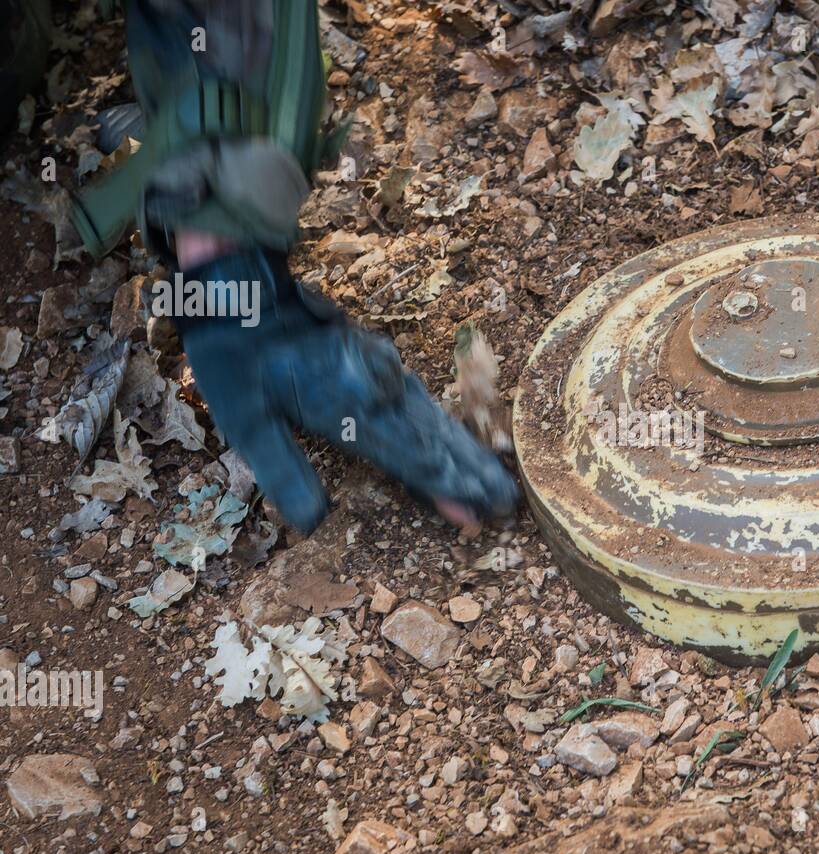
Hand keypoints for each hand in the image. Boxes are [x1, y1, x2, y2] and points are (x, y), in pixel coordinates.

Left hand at [171, 247, 517, 532]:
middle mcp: (378, 390)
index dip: (446, 487)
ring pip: (434, 420)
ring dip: (466, 452)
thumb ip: (284, 473)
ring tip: (497, 480)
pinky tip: (457, 440)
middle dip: (471, 474)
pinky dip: (445, 427)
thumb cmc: (237, 359)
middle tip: (507, 504)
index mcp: (351, 409)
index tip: (479, 511)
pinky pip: (422, 401)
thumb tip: (314, 526)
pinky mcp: (382, 361)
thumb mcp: (245, 421)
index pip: (411, 458)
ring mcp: (384, 372)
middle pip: (434, 440)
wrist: (244, 290)